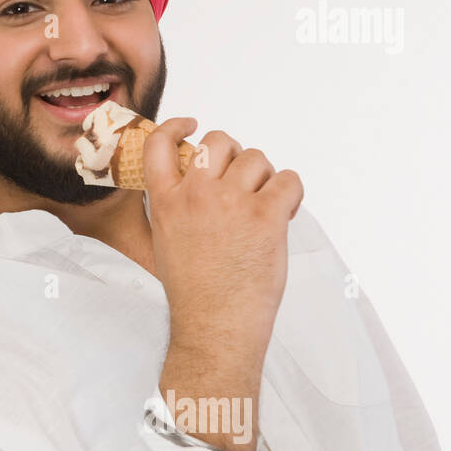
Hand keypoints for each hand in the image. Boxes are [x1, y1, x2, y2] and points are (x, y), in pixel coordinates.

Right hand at [144, 118, 303, 361]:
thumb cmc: (194, 291)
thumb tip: (202, 181)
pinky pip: (288, 180)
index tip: (191, 125)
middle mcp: (195, 194)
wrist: (215, 324)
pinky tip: (286, 213)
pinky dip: (292, 193)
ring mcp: (231, 202)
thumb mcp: (166, 240)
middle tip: (243, 179)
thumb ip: (177, 206)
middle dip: (235, 154)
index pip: (159, 144)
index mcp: (165, 201)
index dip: (177, 127)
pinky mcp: (266, 216)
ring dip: (264, 176)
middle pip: (219, 142)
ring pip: (256, 158)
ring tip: (264, 203)